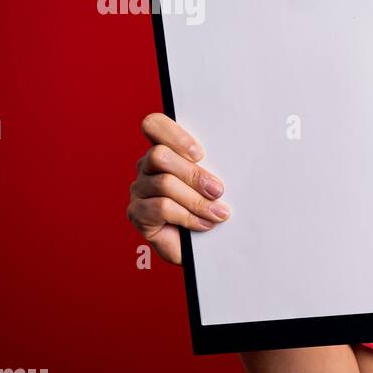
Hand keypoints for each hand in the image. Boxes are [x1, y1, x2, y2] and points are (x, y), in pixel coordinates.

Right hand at [126, 114, 229, 263]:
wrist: (206, 248)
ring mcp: (139, 190)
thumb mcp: (215, 183)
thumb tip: (235, 158)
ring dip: (196, 200)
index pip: (154, 125)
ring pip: (163, 184)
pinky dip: (187, 216)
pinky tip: (204, 224)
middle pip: (160, 155)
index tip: (200, 154)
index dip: (174, 135)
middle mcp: (147, 167)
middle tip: (218, 190)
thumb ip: (214, 167)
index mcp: (165, 151)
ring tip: (218, 213)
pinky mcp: (137, 213)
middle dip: (194, 174)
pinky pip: (160, 208)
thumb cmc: (212, 209)